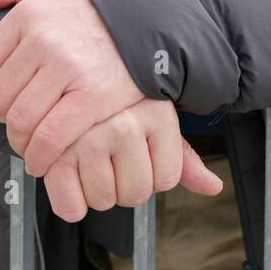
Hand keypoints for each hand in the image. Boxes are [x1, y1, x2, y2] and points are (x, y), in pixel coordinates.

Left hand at [0, 0, 146, 172]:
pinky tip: (45, 161)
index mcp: (28, 16)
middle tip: (21, 131)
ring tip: (32, 148)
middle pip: (0, 100)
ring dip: (22, 144)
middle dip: (6, 124)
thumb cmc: (100, 11)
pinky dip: (42, 157)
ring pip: (21, 121)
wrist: (154, 23)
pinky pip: (51, 137)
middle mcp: (43, 39)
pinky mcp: (92, 96)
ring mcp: (68, 68)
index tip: (4, 106)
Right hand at [43, 95, 223, 222]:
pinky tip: (67, 174)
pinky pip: (71, 207)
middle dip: (122, 187)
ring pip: (103, 200)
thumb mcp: (153, 118)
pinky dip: (68, 202)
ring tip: (85, 160)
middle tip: (108, 159)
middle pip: (135, 194)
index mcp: (156, 115)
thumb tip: (214, 187)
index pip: (166, 180)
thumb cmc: (114, 99)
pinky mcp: (56, 151)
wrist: (69, 62)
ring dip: (94, 191)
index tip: (135, 154)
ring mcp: (89, 136)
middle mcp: (126, 123)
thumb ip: (182, 157)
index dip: (151, 176)